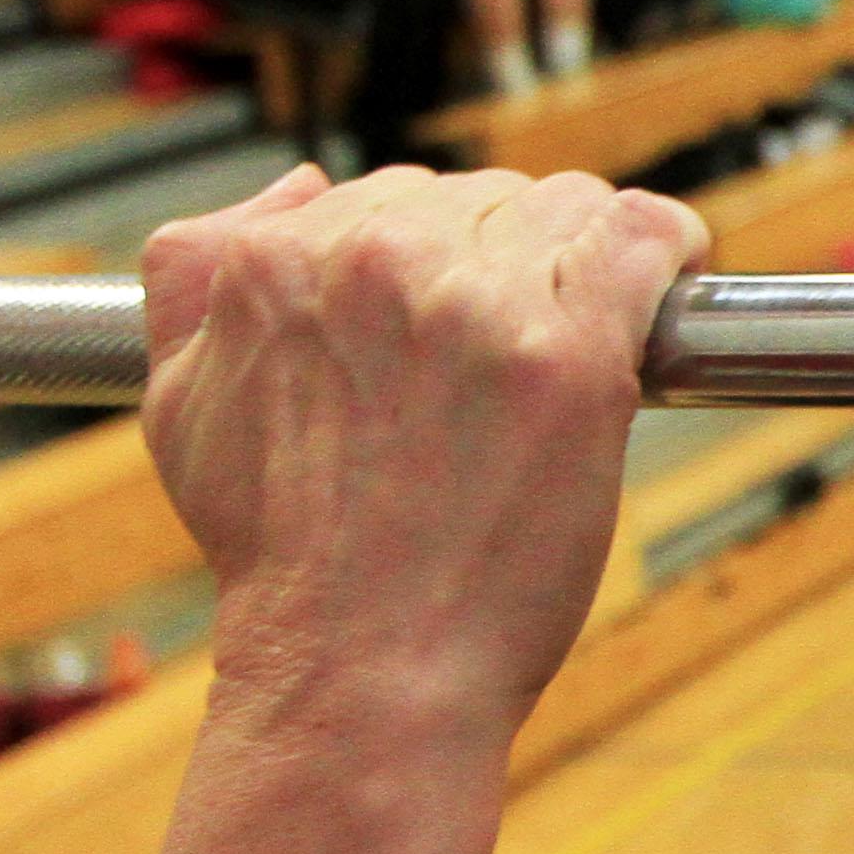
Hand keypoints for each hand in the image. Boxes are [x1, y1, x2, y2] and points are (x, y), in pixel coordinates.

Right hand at [140, 166, 707, 745]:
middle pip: (483, 200)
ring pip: (565, 210)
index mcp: (274, 261)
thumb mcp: (182, 403)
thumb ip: (198, 274)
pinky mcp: (567, 350)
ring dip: (581, 266)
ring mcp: (474, 302)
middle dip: (506, 264)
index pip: (390, 193)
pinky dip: (671, 248)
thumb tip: (294, 185)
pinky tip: (672, 283)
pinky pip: (648, 236)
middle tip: (513, 357)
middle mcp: (371, 260)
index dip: (440, 259)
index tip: (466, 314)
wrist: (358, 668)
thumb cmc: (285, 558)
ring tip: (575, 345)